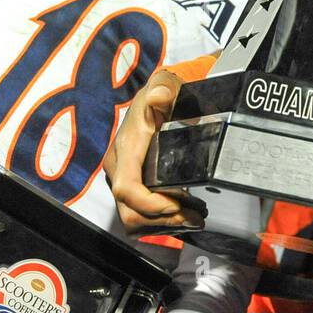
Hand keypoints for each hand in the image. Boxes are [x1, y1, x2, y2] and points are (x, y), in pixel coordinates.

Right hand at [103, 67, 205, 230]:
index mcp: (125, 148)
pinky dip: (161, 223)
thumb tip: (159, 96)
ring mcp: (123, 180)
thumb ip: (163, 90)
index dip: (151, 204)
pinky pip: (139, 217)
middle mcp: (119, 168)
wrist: (159, 97)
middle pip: (130, 212)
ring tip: (194, 218)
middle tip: (194, 217)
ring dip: (164, 226)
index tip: (177, 206)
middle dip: (163, 220)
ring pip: (134, 221)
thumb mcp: (164, 86)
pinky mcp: (131, 189)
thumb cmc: (162, 94)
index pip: (127, 188)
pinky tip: (183, 216)